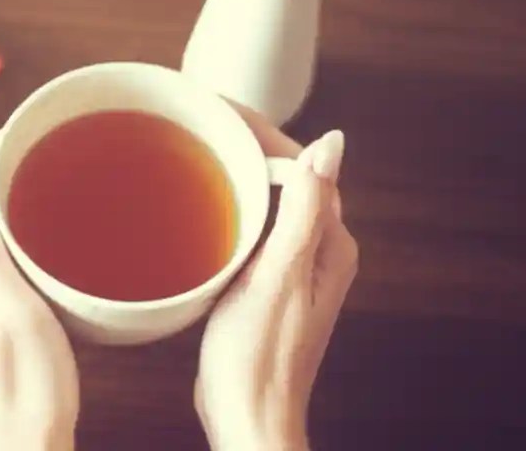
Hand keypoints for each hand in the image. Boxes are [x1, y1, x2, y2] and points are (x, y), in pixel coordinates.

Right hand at [195, 107, 356, 450]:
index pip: (302, 163)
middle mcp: (318, 250)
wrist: (247, 418)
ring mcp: (292, 267)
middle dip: (242, 143)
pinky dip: (226, 206)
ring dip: (233, 171)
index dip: (259, 129)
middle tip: (194, 118)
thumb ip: (306, 210)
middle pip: (284, 176)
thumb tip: (333, 144)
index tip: (216, 107)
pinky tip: (196, 205)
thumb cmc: (259, 360)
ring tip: (192, 145)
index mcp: (329, 243)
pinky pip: (251, 226)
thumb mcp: (279, 275)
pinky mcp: (266, 283)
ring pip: (266, 199)